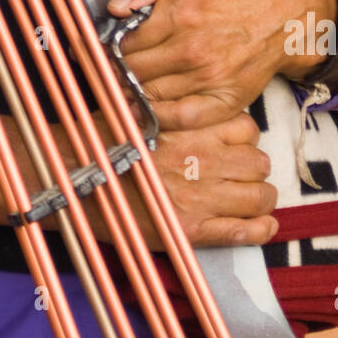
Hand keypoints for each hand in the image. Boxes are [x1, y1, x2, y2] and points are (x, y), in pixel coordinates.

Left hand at [108, 0, 335, 127]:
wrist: (288, 12)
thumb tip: (115, 5)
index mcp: (180, 13)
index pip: (124, 41)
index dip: (107, 45)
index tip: (100, 47)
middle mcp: (192, 49)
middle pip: (133, 70)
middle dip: (115, 68)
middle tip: (108, 67)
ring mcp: (209, 78)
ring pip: (150, 94)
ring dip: (130, 91)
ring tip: (122, 84)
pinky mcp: (224, 100)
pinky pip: (181, 118)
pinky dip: (158, 118)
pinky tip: (146, 109)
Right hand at [113, 112, 278, 249]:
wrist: (75, 179)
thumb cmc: (104, 142)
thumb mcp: (139, 110)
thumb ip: (174, 109)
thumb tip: (194, 106)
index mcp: (191, 129)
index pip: (244, 127)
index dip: (244, 136)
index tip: (235, 144)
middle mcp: (201, 160)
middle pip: (258, 161)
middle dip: (254, 167)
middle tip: (243, 173)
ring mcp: (200, 197)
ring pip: (260, 195)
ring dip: (260, 197)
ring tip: (251, 198)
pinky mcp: (193, 231)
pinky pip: (244, 232)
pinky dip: (260, 230)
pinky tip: (262, 226)